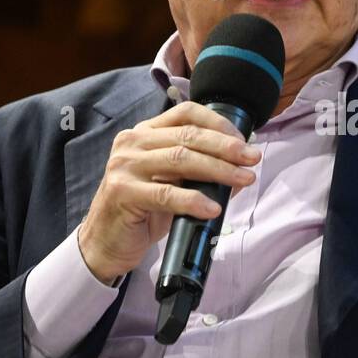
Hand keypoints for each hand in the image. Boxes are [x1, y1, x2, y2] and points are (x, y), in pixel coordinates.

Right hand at [77, 102, 260, 282]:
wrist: (105, 243)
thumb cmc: (141, 212)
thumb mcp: (172, 184)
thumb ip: (198, 172)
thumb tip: (240, 168)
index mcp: (144, 133)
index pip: (186, 114)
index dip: (218, 123)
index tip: (244, 139)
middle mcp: (132, 143)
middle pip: (188, 136)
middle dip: (226, 147)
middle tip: (252, 158)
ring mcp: (125, 166)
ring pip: (181, 160)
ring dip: (219, 170)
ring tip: (243, 179)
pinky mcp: (122, 192)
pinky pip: (166, 194)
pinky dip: (194, 200)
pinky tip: (213, 208)